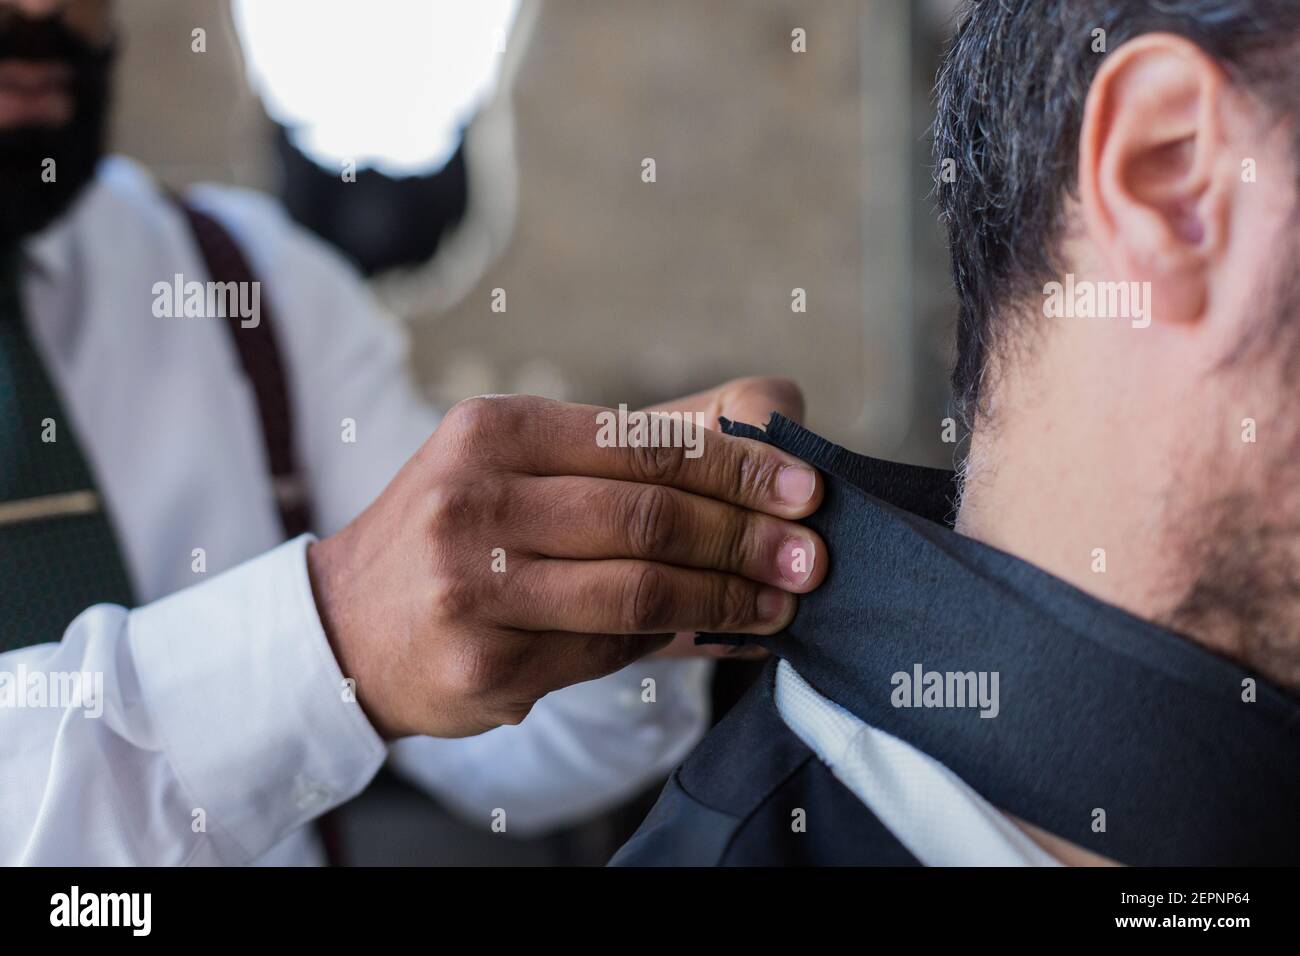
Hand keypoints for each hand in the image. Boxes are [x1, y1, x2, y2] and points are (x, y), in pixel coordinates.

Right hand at [307, 379, 825, 738]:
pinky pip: (610, 651)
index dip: (736, 468)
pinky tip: (716, 630)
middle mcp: (475, 500)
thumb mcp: (516, 460)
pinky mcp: (486, 663)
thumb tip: (763, 440)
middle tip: (808, 553)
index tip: (803, 488)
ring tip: (781, 600)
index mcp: (494, 431)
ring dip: (726, 597)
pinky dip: (674, 639)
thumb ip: (626, 449)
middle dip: (746, 536)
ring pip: (638, 591)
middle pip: (649, 517)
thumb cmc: (460, 529)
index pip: (642, 444)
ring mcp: (473, 587)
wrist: (350, 623)